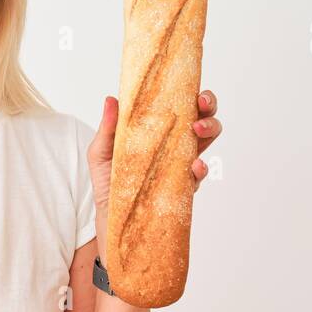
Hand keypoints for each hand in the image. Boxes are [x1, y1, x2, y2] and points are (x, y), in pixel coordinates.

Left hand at [86, 90, 222, 262]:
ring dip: (209, 129)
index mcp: (158, 133)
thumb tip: (111, 99)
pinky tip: (194, 165)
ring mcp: (181, 168)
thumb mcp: (101, 155)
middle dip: (208, 107)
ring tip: (197, 128)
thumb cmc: (108, 186)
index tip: (192, 87)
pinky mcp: (182, 190)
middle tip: (200, 103)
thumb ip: (108, 130)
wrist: (111, 224)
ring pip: (207, 142)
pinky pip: (198, 176)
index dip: (191, 94)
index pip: (180, 107)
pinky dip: (201, 168)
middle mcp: (174, 148)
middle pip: (201, 119)